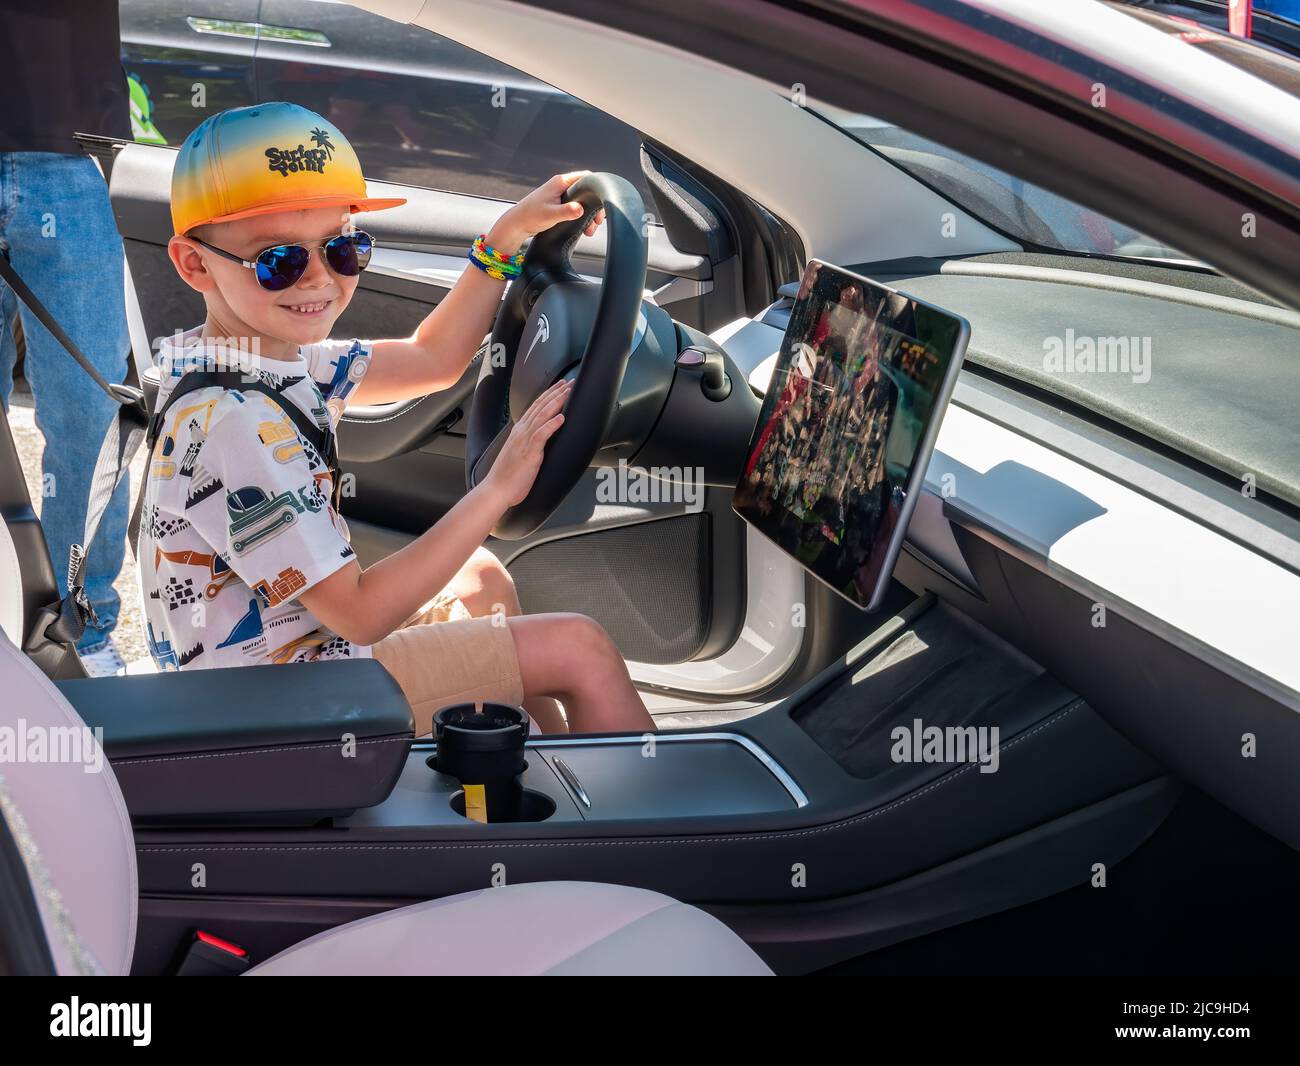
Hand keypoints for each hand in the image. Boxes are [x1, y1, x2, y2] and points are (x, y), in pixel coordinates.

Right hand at [481, 378, 572, 508]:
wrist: (496, 490)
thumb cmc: (507, 475)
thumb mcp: (519, 453)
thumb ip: (528, 442)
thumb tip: (538, 438)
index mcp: (519, 432)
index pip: (535, 407)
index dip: (549, 394)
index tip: (560, 385)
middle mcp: (521, 432)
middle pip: (540, 407)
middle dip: (556, 393)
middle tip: (570, 382)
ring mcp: (525, 441)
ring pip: (542, 416)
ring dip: (556, 403)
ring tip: (568, 392)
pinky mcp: (529, 454)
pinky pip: (541, 436)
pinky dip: (551, 425)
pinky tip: (561, 418)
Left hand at [487, 172, 605, 252]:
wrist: (517, 224)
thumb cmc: (530, 216)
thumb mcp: (551, 215)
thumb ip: (567, 211)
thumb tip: (580, 209)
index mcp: (560, 182)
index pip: (585, 176)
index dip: (596, 187)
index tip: (602, 201)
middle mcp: (562, 186)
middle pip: (587, 190)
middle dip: (595, 206)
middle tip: (597, 220)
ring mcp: (562, 195)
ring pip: (583, 200)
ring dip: (589, 214)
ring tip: (590, 228)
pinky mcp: (561, 204)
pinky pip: (577, 207)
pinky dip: (583, 217)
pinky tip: (584, 228)